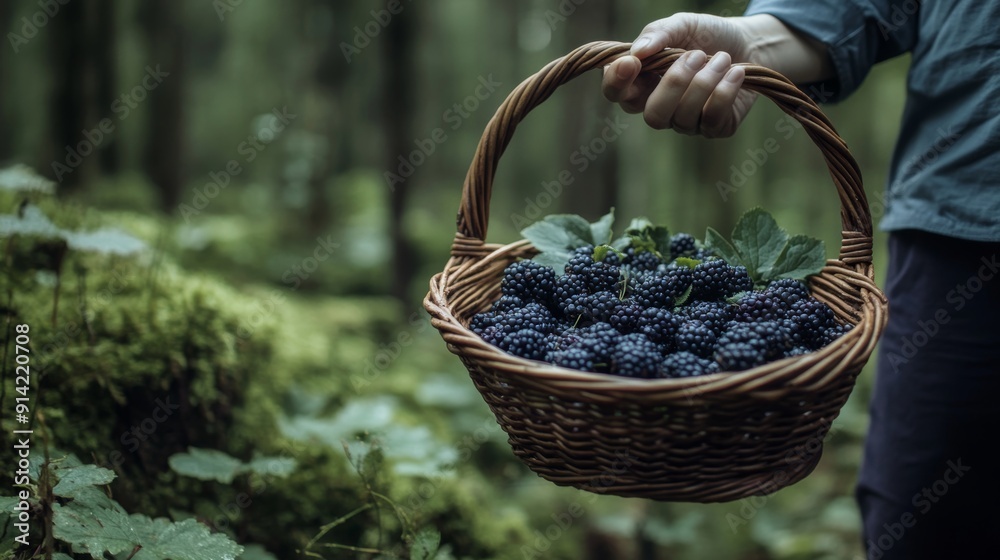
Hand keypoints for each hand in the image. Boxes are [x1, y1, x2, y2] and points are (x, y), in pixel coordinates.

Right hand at [602, 13, 758, 137]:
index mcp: (643, 82)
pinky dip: (725, 93)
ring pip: (683, 117)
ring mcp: (686, 122)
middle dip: (674, 84)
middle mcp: (661, 107)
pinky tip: (735, 73)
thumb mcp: (681, 25)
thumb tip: (638, 51)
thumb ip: (658, 34)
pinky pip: (711, 119)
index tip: (632, 62)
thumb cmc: (707, 35)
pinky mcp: (714, 127)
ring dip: (704, 83)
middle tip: (695, 55)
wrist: (749, 43)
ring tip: (723, 57)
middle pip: (652, 116)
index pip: (617, 94)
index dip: (617, 83)